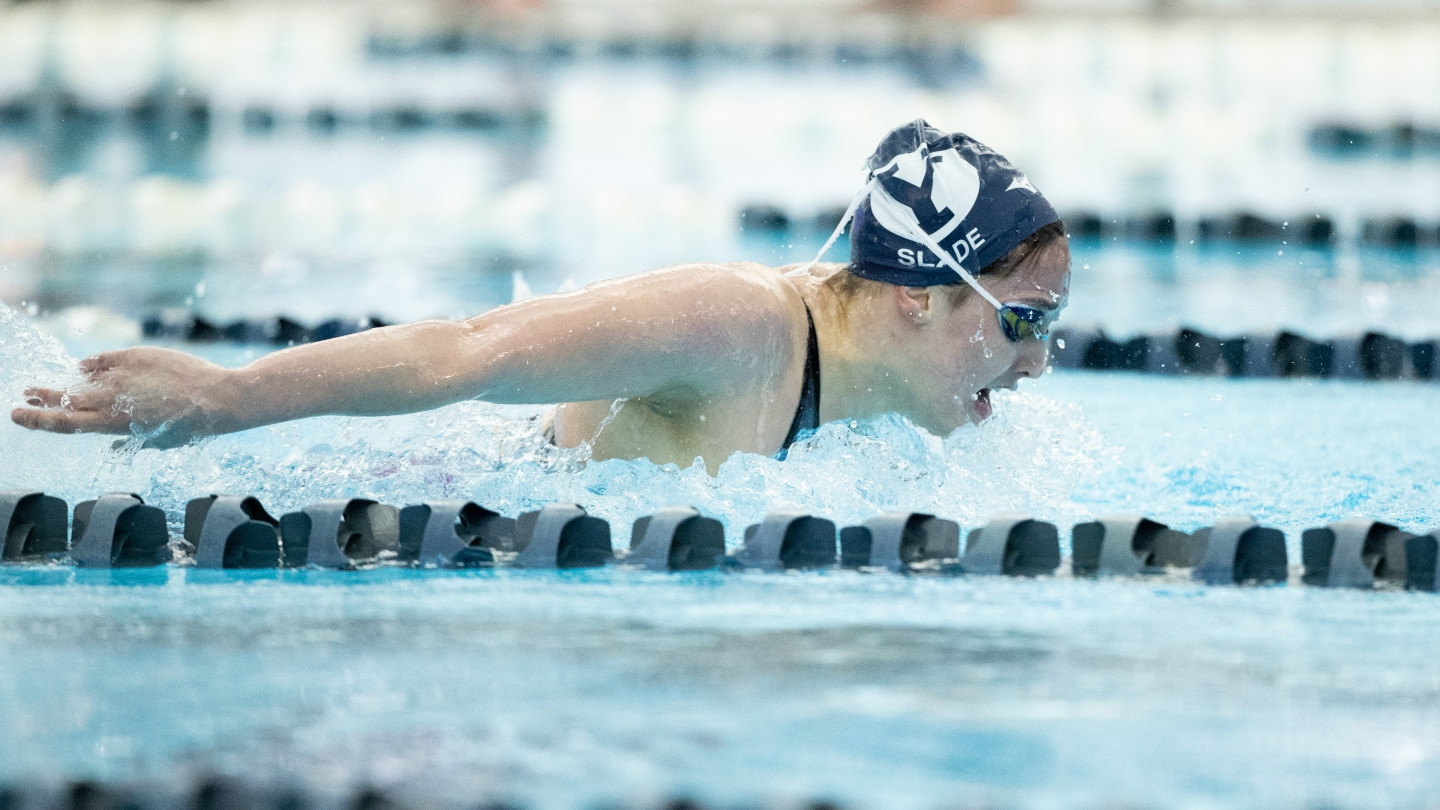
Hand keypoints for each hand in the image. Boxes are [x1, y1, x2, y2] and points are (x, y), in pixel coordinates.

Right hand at [11, 347, 229, 448]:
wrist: (217, 398)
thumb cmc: (190, 425)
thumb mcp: (157, 440)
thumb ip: (128, 439)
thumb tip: (110, 446)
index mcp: (113, 424)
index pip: (64, 423)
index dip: (37, 419)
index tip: (17, 414)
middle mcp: (111, 400)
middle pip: (64, 398)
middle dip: (40, 397)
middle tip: (25, 393)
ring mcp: (120, 376)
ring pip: (80, 378)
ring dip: (61, 381)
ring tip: (44, 382)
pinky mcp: (133, 356)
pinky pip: (102, 359)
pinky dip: (91, 364)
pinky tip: (83, 366)